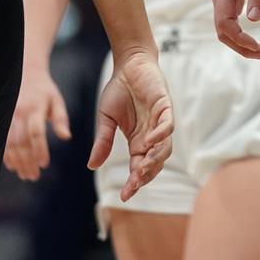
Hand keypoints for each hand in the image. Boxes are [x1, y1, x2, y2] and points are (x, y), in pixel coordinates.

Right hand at [3, 68, 71, 181]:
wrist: (26, 75)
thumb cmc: (45, 91)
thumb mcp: (57, 101)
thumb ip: (61, 119)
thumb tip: (66, 137)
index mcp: (34, 107)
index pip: (35, 132)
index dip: (39, 150)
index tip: (44, 164)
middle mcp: (18, 112)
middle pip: (21, 142)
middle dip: (27, 162)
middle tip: (34, 176)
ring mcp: (7, 116)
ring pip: (9, 144)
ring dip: (16, 162)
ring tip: (25, 175)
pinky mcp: (0, 120)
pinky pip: (1, 141)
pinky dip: (6, 156)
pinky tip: (13, 167)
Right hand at [90, 48, 174, 201]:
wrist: (128, 64)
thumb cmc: (119, 90)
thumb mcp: (106, 119)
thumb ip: (103, 141)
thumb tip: (92, 166)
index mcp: (138, 140)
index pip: (139, 167)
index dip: (133, 182)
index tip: (124, 195)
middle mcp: (151, 135)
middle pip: (154, 162)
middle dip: (144, 176)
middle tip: (132, 185)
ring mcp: (159, 121)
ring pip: (164, 148)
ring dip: (154, 160)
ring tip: (142, 169)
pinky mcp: (165, 105)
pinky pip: (167, 124)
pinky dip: (161, 134)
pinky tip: (149, 141)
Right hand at [212, 0, 259, 59]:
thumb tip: (254, 20)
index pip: (224, 23)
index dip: (239, 39)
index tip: (259, 47)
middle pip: (222, 32)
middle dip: (241, 47)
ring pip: (226, 29)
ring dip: (241, 44)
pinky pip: (232, 22)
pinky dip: (242, 35)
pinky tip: (256, 42)